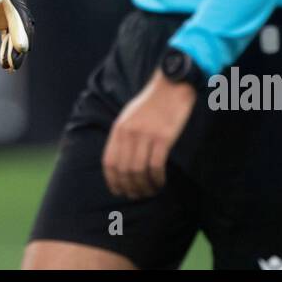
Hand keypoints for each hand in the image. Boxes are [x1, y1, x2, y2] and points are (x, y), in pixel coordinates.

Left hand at [0, 0, 33, 71]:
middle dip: (19, 46)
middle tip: (14, 64)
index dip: (21, 32)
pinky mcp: (0, 19)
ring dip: (14, 51)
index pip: (19, 15)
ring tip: (10, 69)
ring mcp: (8, 13)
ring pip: (16, 35)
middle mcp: (13, 4)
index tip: (22, 47)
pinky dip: (7, 49)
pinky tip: (5, 65)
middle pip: (21, 28)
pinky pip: (7, 36)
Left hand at [102, 70, 196, 198]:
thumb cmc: (151, 103)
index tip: (119, 192)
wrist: (171, 86)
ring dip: (144, 186)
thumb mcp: (129, 116)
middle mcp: (129, 133)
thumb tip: (120, 162)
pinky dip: (157, 179)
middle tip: (138, 195)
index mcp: (119, 128)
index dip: (113, 181)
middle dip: (130, 188)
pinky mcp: (163, 138)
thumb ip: (123, 136)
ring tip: (150, 190)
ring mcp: (146, 135)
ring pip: (139, 171)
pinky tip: (160, 182)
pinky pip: (156, 166)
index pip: (110, 163)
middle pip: (124, 171)